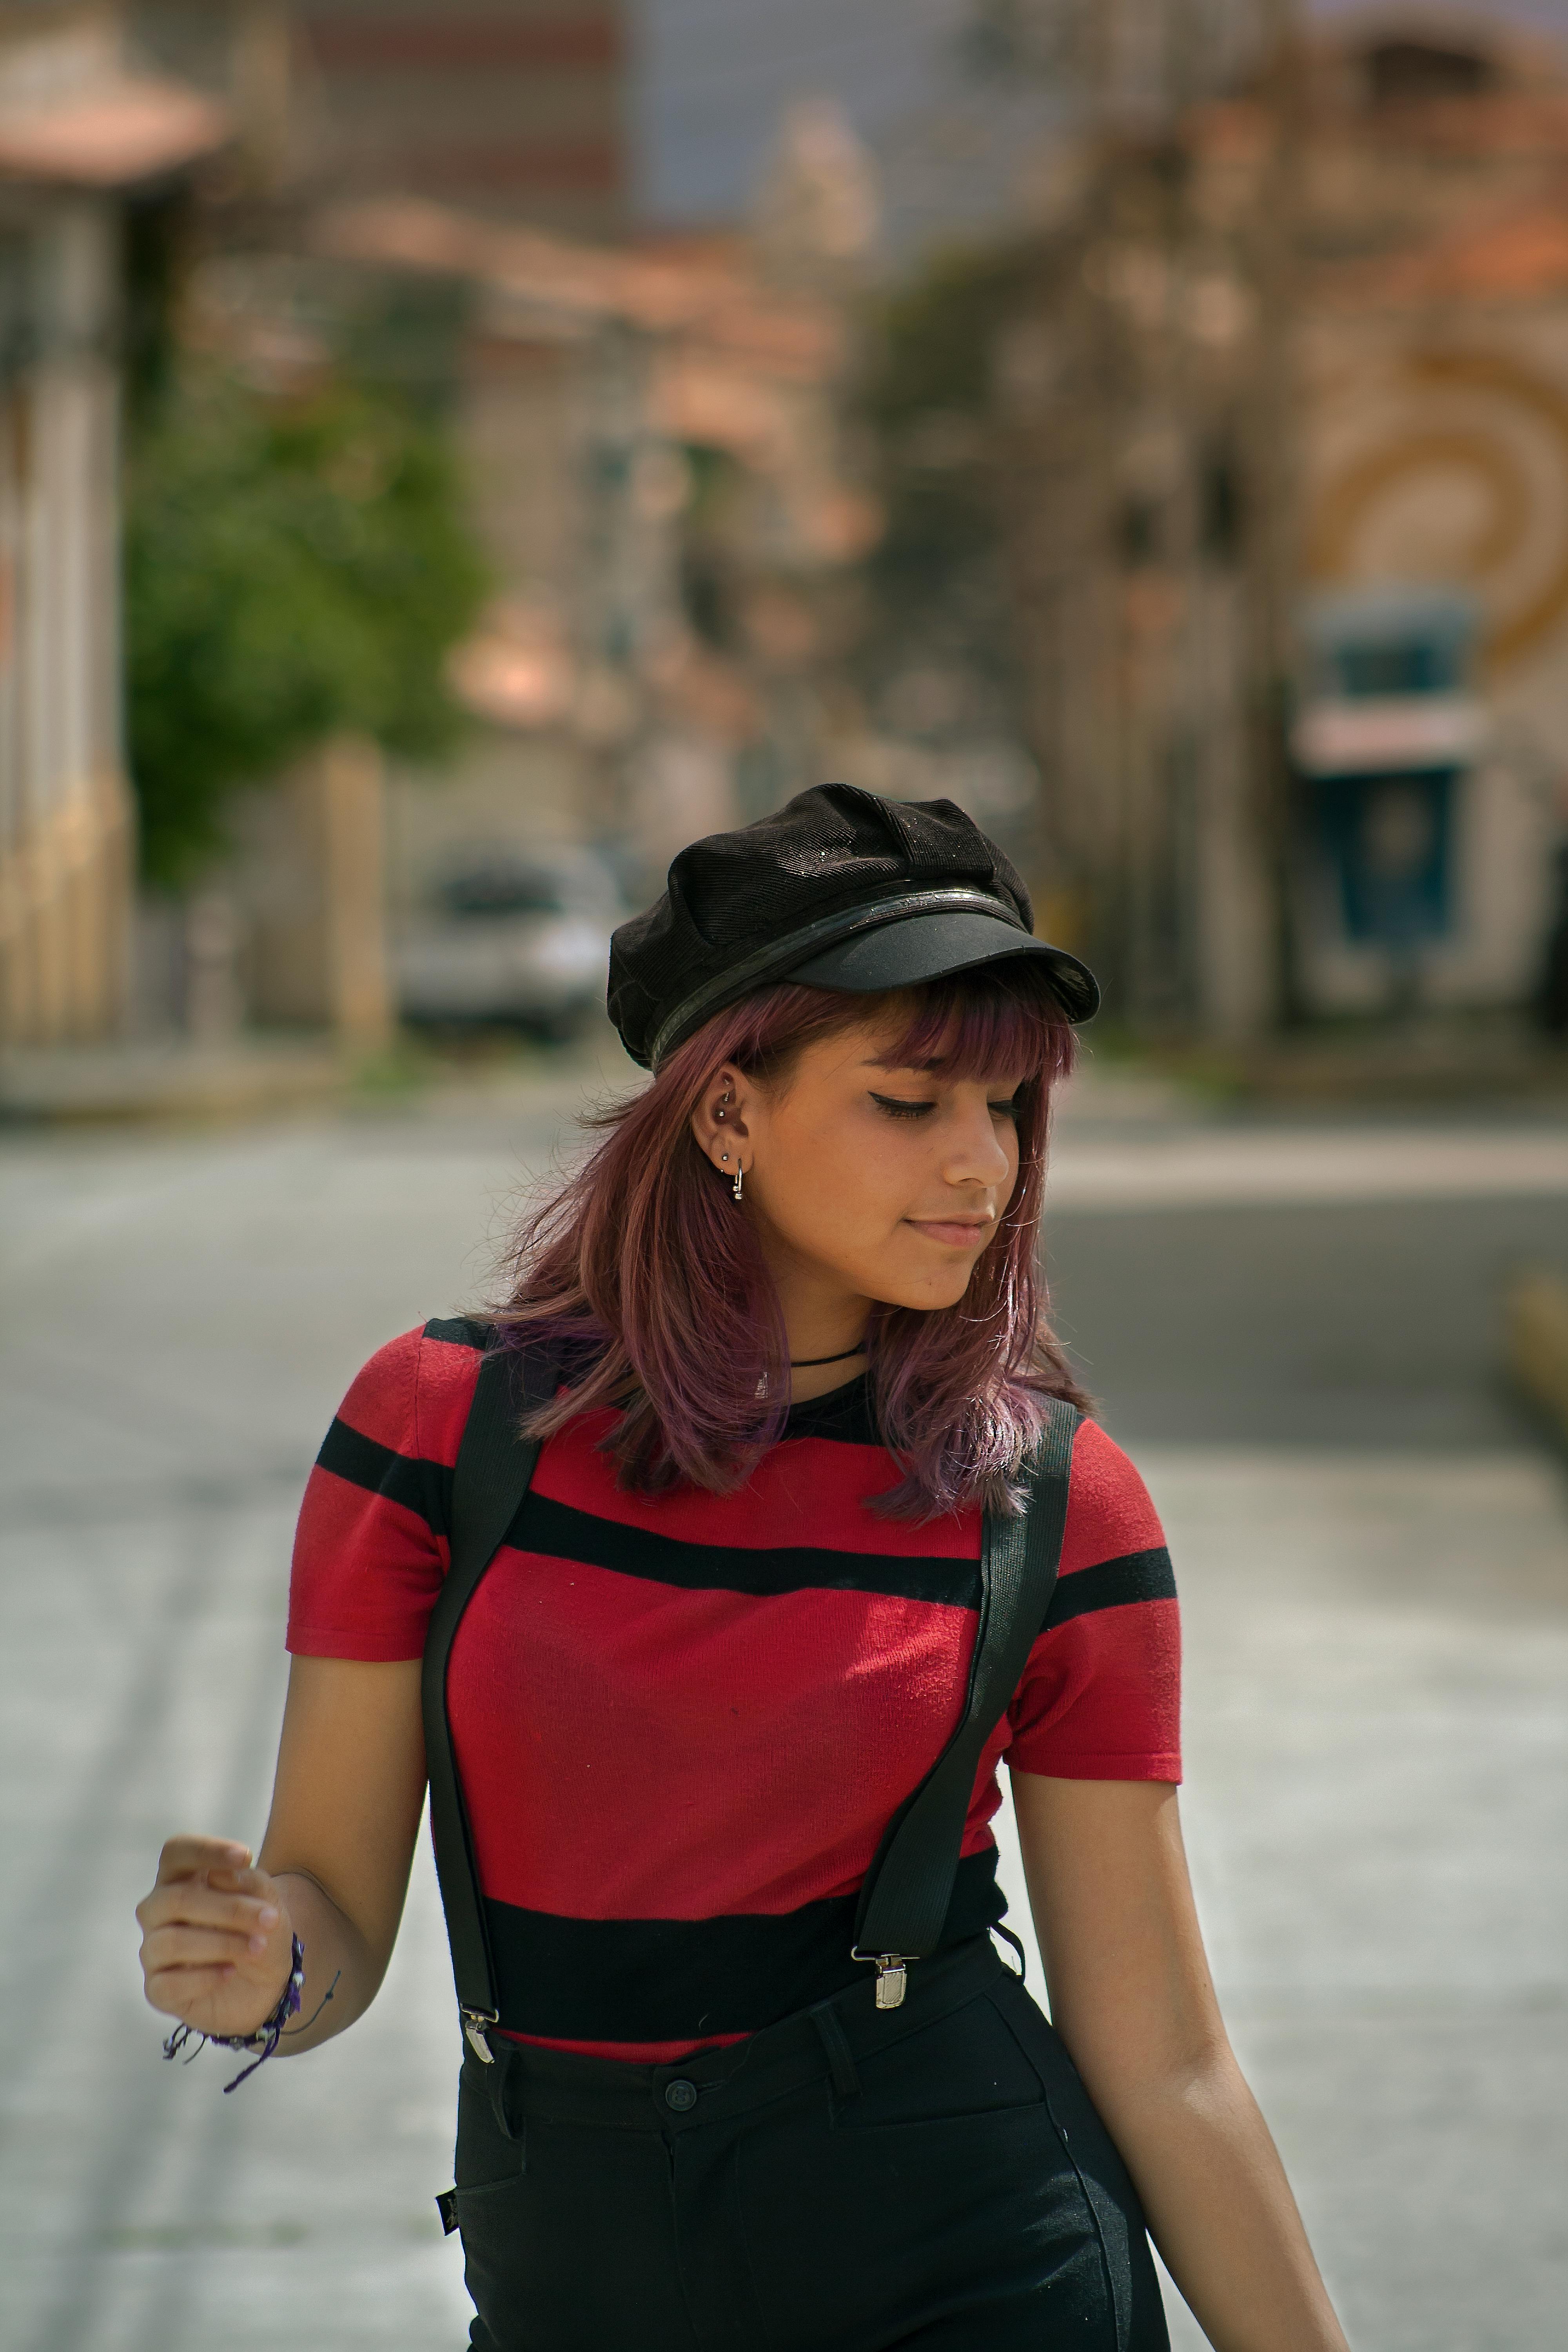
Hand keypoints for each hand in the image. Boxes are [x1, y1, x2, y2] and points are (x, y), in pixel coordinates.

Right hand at [137, 1836, 295, 2040]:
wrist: (266, 1982)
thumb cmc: (258, 1930)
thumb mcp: (267, 1901)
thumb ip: (247, 1882)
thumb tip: (217, 1877)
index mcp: (181, 1879)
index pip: (176, 1851)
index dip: (205, 1850)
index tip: (246, 1856)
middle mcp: (159, 1912)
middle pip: (176, 1899)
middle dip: (229, 1909)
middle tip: (269, 1919)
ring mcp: (154, 1951)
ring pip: (171, 1942)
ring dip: (223, 1944)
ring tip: (258, 1947)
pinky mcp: (157, 1990)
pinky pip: (168, 1984)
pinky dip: (205, 1977)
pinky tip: (231, 1972)